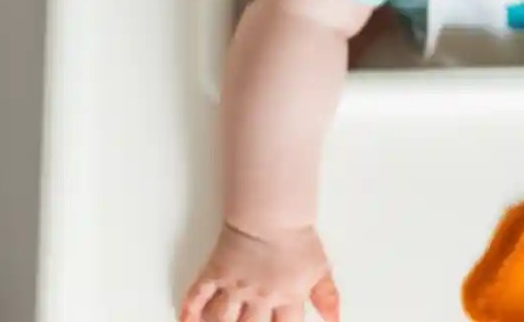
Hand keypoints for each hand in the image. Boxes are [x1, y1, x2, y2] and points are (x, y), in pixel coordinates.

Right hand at [180, 222, 339, 321]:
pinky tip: (186, 321)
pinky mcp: (215, 271)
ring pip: (220, 319)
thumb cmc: (298, 237)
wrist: (273, 213)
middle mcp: (258, 297)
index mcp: (285, 298)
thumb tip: (336, 321)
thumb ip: (327, 299)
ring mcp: (234, 286)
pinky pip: (197, 296)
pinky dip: (189, 311)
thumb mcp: (320, 269)